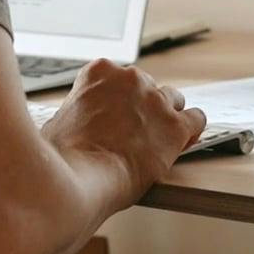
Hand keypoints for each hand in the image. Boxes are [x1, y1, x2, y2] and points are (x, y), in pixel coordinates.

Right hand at [40, 60, 206, 208]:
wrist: (76, 181)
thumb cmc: (61, 158)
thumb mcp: (57, 121)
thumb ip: (77, 111)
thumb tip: (77, 121)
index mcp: (99, 72)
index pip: (119, 77)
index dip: (119, 100)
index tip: (117, 116)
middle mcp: (131, 79)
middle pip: (147, 86)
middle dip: (142, 107)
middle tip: (134, 132)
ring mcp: (155, 101)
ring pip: (173, 99)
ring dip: (166, 117)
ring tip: (158, 139)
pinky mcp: (175, 126)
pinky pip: (196, 119)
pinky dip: (191, 131)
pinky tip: (185, 140)